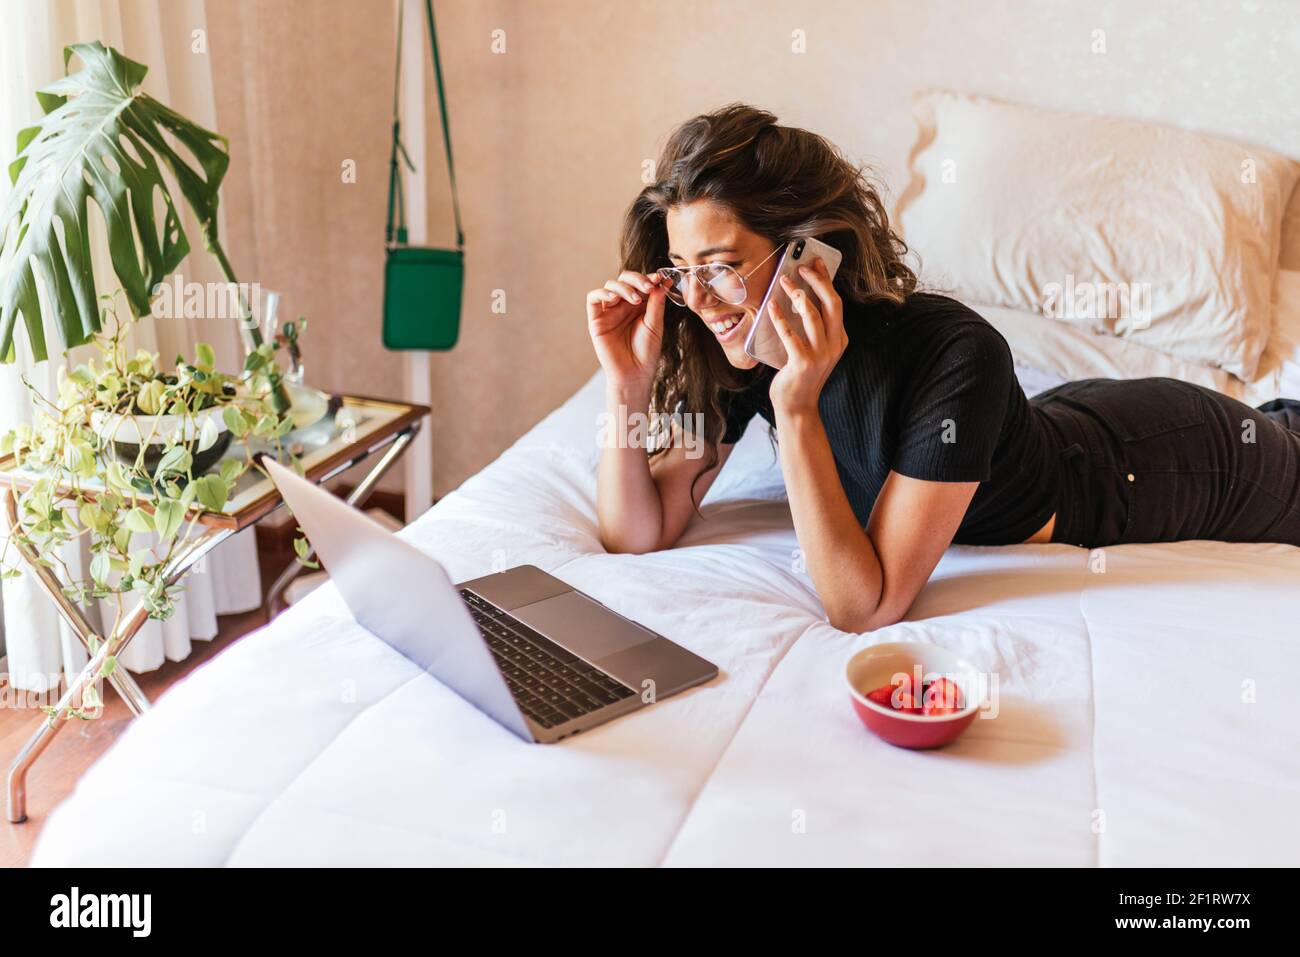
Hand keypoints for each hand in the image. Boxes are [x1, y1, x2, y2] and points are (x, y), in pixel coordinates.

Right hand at [586, 270, 666, 394]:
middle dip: (637, 279)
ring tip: (636, 300)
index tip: (660, 279)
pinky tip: (615, 298)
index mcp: (639, 306)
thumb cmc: (646, 352)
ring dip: (624, 287)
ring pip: (611, 286)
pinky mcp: (596, 320)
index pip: (640, 283)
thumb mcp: (655, 324)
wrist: (635, 374)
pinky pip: (593, 298)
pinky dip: (603, 293)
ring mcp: (609, 312)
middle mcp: (623, 306)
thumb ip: (656, 302)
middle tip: (648, 286)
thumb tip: (663, 281)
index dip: (649, 278)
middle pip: (625, 280)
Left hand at [767, 257, 846, 416]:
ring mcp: (820, 355)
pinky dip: (780, 317)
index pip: (836, 303)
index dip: (826, 280)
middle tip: (801, 267)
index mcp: (840, 339)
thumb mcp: (814, 349)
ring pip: (812, 315)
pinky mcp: (803, 363)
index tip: (816, 262)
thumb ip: (812, 328)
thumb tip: (798, 296)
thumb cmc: (800, 375)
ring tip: (782, 282)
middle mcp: (835, 345)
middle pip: (831, 304)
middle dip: (817, 281)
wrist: (797, 407)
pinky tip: (771, 306)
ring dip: (796, 294)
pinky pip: (790, 334)